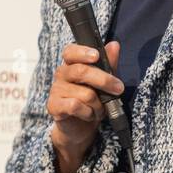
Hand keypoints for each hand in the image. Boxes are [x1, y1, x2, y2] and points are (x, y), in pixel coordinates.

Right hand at [47, 42, 123, 159]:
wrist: (81, 127)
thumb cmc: (92, 101)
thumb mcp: (104, 82)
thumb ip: (108, 63)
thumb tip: (114, 45)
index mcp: (71, 64)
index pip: (70, 51)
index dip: (82, 52)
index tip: (96, 56)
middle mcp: (61, 74)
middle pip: (81, 71)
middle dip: (104, 80)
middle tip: (118, 88)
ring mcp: (56, 90)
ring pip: (84, 93)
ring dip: (98, 105)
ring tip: (99, 109)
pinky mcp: (53, 106)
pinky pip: (75, 106)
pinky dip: (88, 113)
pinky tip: (89, 115)